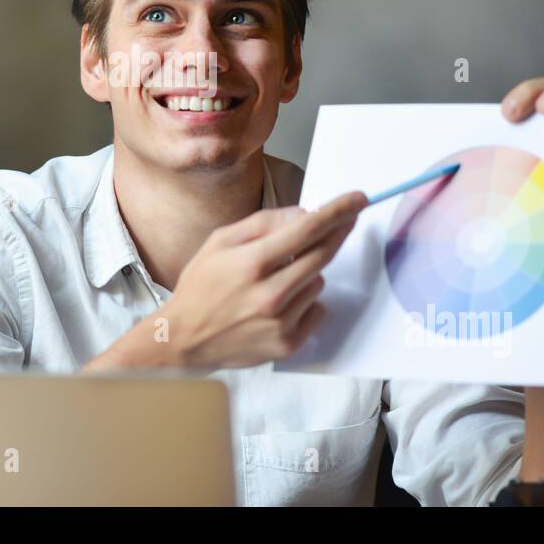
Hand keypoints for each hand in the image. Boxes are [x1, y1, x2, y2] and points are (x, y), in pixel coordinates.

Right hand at [158, 191, 367, 369]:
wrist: (184, 339)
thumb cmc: (201, 286)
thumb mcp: (220, 241)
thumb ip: (264, 223)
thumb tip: (304, 214)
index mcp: (252, 262)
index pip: (307, 229)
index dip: (338, 211)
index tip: (359, 200)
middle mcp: (270, 293)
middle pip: (322, 254)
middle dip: (336, 234)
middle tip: (343, 222)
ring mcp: (281, 321)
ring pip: (319, 281)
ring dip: (307, 273)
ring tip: (277, 279)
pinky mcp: (287, 343)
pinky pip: (317, 309)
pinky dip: (306, 301)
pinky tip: (279, 304)